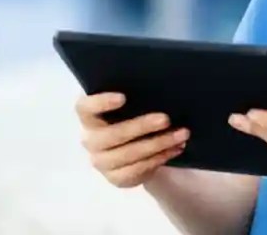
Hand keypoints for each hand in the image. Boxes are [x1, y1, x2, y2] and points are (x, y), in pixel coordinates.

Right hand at [75, 92, 189, 187]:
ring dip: (158, 144)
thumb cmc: (130, 116)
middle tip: (165, 119)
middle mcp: (90, 140)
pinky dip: (160, 158)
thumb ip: (135, 97)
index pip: (84, 108)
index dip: (100, 103)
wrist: (132, 147)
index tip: (123, 97)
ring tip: (181, 134)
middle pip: (111, 135)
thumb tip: (161, 88)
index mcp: (88, 116)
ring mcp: (101, 162)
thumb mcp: (130, 104)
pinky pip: (137, 170)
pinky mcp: (115, 178)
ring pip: (128, 155)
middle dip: (140, 127)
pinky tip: (175, 148)